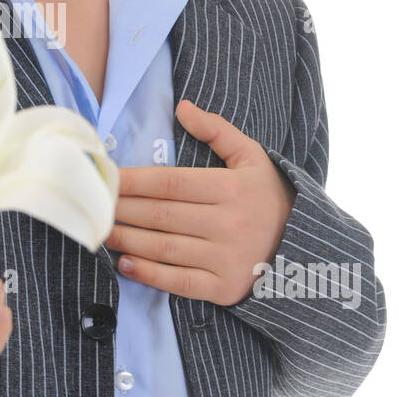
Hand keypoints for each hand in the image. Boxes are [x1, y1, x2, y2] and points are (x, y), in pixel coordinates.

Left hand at [103, 99, 296, 306]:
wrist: (305, 248)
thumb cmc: (268, 197)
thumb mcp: (252, 157)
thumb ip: (218, 131)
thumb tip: (183, 107)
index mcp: (230, 189)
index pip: (170, 183)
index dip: (133, 181)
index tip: (106, 177)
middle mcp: (227, 224)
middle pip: (161, 215)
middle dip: (121, 209)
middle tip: (92, 204)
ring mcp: (225, 259)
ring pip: (164, 248)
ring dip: (126, 240)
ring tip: (100, 230)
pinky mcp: (223, 288)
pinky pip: (179, 282)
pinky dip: (149, 275)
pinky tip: (124, 264)